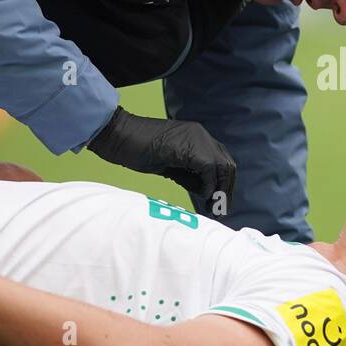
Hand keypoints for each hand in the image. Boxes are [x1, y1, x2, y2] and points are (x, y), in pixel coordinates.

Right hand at [87, 107, 236, 207]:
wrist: (119, 136)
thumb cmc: (136, 149)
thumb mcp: (169, 165)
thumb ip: (188, 175)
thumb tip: (206, 192)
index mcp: (197, 137)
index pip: (221, 161)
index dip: (223, 183)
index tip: (218, 202)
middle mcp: (201, 135)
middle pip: (227, 164)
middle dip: (226, 189)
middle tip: (220, 210)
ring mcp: (197, 139)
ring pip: (223, 166)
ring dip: (220, 190)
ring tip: (214, 208)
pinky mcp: (189, 147)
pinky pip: (209, 168)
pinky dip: (209, 185)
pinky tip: (203, 197)